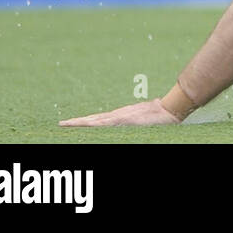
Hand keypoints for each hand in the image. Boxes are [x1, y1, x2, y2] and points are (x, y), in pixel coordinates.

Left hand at [59, 99, 180, 127]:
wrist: (171, 109)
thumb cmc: (160, 116)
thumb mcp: (142, 120)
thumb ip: (132, 121)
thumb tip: (131, 122)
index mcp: (120, 117)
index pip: (97, 120)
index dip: (83, 122)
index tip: (69, 123)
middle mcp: (118, 116)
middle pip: (93, 120)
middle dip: (77, 123)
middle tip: (61, 124)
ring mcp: (121, 117)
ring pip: (96, 121)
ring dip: (81, 123)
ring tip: (67, 124)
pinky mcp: (126, 119)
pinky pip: (106, 123)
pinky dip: (95, 123)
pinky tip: (86, 124)